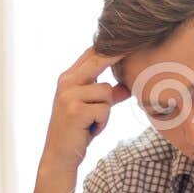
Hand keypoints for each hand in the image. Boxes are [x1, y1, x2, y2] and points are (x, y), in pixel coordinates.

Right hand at [40, 48, 127, 172]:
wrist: (59, 155)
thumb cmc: (77, 131)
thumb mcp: (92, 109)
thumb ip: (109, 95)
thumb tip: (128, 86)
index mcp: (68, 78)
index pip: (91, 54)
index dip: (110, 45)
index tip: (128, 37)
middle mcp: (66, 83)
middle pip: (98, 60)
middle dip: (117, 54)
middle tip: (134, 44)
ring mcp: (69, 96)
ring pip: (106, 92)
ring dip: (106, 110)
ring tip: (93, 122)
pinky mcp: (75, 110)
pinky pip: (104, 109)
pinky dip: (102, 122)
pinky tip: (90, 129)